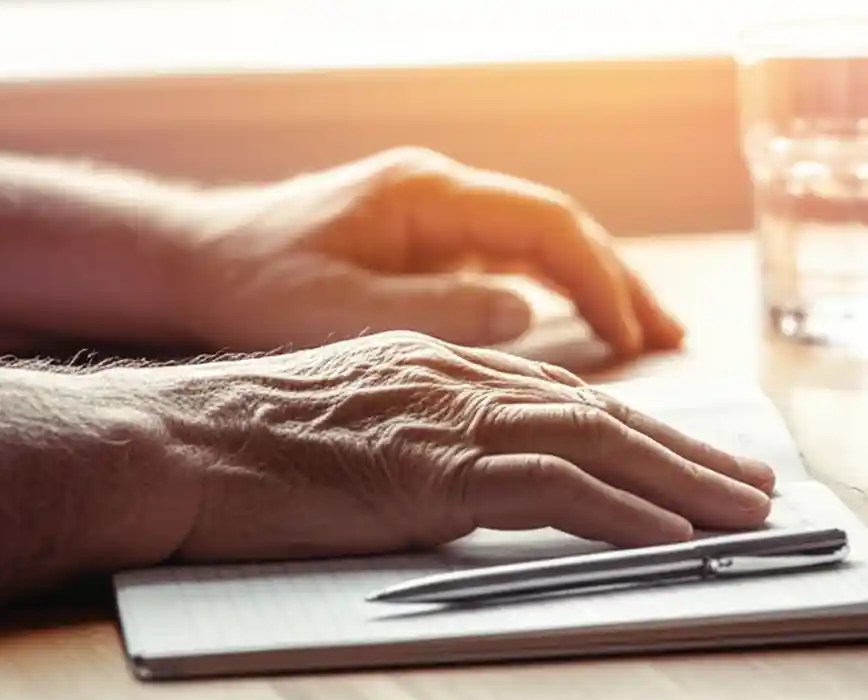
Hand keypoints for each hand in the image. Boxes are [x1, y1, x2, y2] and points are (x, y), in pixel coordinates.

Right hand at [131, 332, 771, 560]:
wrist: (174, 444)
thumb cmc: (241, 448)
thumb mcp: (347, 426)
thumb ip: (416, 438)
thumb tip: (463, 477)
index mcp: (438, 368)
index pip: (566, 398)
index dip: (642, 431)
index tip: (693, 457)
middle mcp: (456, 380)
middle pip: (601, 414)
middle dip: (688, 451)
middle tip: (754, 482)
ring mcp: (446, 420)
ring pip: (596, 444)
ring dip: (682, 481)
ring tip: (745, 511)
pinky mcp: (432, 470)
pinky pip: (552, 487)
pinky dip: (622, 511)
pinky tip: (671, 534)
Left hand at [171, 148, 683, 356]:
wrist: (195, 261)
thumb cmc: (251, 287)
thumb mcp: (335, 311)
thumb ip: (431, 312)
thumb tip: (524, 316)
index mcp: (424, 197)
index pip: (543, 224)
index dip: (597, 279)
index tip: (633, 335)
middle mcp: (438, 193)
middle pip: (556, 225)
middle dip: (616, 279)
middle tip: (672, 337)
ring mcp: (433, 214)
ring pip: (539, 240)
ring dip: (593, 284)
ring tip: (649, 333)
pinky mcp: (424, 239)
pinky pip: (508, 258)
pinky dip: (551, 290)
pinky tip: (577, 324)